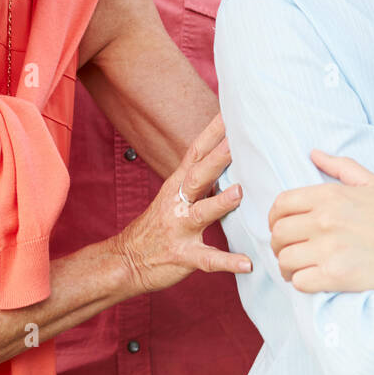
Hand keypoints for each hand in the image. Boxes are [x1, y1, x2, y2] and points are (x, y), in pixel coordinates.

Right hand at [110, 114, 250, 294]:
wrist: (126, 261)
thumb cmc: (160, 225)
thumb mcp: (176, 195)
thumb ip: (202, 177)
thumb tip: (231, 155)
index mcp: (177, 185)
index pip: (196, 152)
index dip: (212, 132)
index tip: (232, 111)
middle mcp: (177, 203)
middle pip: (198, 175)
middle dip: (218, 158)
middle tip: (239, 141)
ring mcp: (179, 229)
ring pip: (201, 213)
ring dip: (220, 202)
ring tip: (240, 192)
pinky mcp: (182, 256)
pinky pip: (207, 260)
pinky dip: (227, 261)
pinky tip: (247, 263)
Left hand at [268, 150, 373, 292]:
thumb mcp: (372, 182)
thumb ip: (340, 165)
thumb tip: (314, 153)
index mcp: (329, 196)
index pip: (282, 204)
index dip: (275, 217)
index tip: (280, 226)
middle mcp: (323, 221)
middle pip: (279, 233)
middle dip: (279, 243)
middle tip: (289, 249)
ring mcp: (327, 250)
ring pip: (285, 259)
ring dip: (287, 265)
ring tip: (297, 267)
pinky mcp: (334, 276)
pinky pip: (299, 281)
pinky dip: (300, 282)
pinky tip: (311, 278)